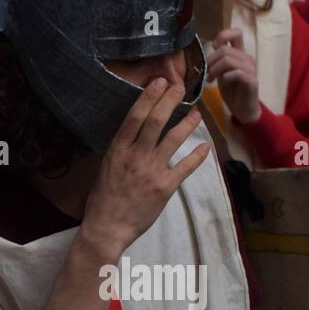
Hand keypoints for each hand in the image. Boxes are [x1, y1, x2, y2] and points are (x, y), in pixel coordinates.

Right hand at [81, 78, 208, 261]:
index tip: (159, 82)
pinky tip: (206, 147)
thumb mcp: (106, 167)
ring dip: (188, 123)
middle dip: (169, 100)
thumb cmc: (103, 199)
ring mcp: (151, 171)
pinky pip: (185, 167)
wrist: (107, 227)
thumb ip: (121, 149)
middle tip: (180, 86)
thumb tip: (134, 133)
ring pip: (173, 139)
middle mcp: (135, 156)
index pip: (135, 116)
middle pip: (156, 121)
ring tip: (198, 113)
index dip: (149, 96)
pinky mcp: (164, 188)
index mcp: (118, 150)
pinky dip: (198, 156)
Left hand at [206, 28, 260, 123]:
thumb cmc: (233, 91)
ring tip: (210, 80)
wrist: (243, 110)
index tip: (214, 48)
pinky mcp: (252, 81)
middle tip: (206, 73)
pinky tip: (223, 82)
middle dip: (211, 61)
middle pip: (225, 50)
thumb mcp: (221, 73)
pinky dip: (226, 77)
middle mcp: (247, 58)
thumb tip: (210, 50)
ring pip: (229, 60)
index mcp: (240, 54)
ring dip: (215, 70)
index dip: (223, 36)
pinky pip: (237, 72)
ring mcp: (251, 69)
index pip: (236, 33)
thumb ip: (218, 61)